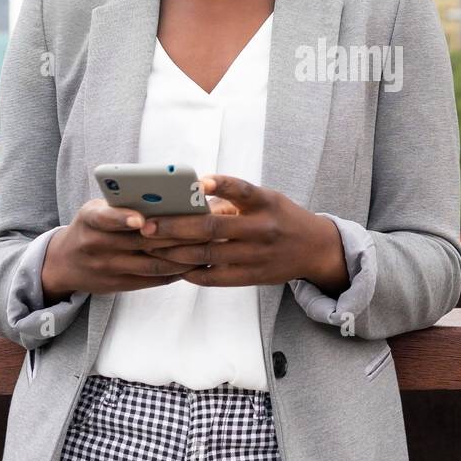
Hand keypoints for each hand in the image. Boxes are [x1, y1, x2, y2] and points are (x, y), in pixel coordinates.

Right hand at [40, 196, 236, 300]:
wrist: (64, 263)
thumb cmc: (92, 226)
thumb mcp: (97, 209)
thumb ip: (123, 204)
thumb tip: (170, 197)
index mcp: (91, 219)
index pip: (106, 218)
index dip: (123, 218)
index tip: (141, 218)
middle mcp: (97, 245)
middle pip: (142, 242)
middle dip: (176, 234)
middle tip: (205, 226)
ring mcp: (109, 268)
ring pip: (152, 264)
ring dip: (183, 256)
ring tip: (208, 246)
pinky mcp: (119, 285)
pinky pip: (153, 279)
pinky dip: (176, 271)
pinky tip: (195, 263)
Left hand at [138, 175, 349, 292]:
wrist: (315, 249)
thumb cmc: (280, 217)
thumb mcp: (266, 200)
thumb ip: (233, 201)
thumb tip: (187, 203)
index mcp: (265, 202)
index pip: (241, 189)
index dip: (220, 184)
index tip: (198, 182)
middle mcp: (262, 228)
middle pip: (212, 227)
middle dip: (175, 227)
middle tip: (146, 225)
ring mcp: (257, 254)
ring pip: (208, 254)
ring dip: (175, 251)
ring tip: (151, 246)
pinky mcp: (253, 276)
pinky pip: (216, 277)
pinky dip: (193, 272)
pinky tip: (175, 267)